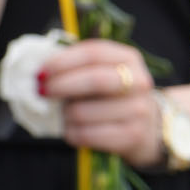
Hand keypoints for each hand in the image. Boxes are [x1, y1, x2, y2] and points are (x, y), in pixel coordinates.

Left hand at [42, 39, 162, 168]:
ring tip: (64, 114)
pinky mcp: (130, 136)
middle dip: (61, 85)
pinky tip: (72, 129)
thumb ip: (77, 67)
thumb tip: (40, 71)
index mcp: (129, 59)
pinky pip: (86, 135)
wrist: (149, 128)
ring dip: (64, 114)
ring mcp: (137, 110)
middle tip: (41, 91)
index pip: (94, 53)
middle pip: (94, 79)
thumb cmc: (114, 97)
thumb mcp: (105, 73)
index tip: (41, 70)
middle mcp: (138, 82)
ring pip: (83, 112)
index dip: (63, 61)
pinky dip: (71, 133)